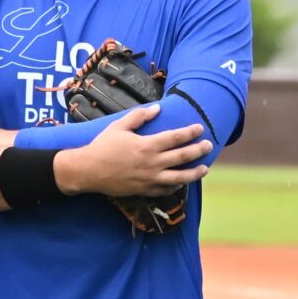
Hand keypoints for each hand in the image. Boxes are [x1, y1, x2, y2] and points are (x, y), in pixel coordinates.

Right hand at [53, 102, 211, 198]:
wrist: (88, 171)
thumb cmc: (103, 146)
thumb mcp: (119, 126)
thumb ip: (139, 116)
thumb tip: (157, 108)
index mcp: (147, 145)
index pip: (175, 137)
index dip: (190, 132)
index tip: (200, 128)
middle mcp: (152, 163)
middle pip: (182, 157)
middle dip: (198, 151)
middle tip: (209, 146)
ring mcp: (149, 179)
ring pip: (178, 178)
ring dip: (194, 173)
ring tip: (205, 169)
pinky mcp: (144, 190)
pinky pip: (165, 190)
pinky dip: (176, 186)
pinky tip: (182, 182)